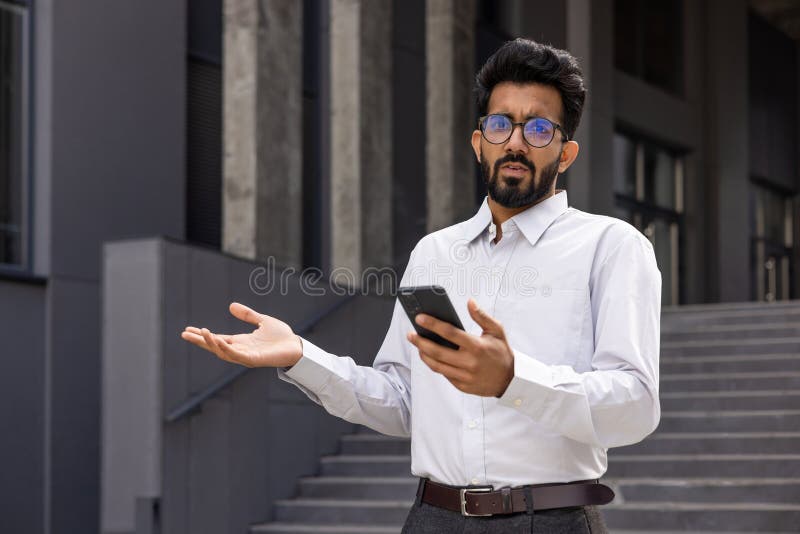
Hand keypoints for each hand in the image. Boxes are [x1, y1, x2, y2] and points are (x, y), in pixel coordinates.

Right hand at [180, 302, 302, 367]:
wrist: (296, 346)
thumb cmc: (281, 336)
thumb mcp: (261, 321)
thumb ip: (247, 315)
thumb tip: (231, 306)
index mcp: (241, 342)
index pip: (217, 339)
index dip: (203, 335)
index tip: (189, 329)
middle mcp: (240, 350)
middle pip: (215, 346)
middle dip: (200, 341)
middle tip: (184, 334)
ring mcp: (246, 356)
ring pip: (222, 352)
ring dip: (210, 343)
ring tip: (200, 332)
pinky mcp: (254, 360)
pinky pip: (236, 355)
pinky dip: (225, 348)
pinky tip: (217, 340)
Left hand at [406, 298, 513, 396]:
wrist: (510, 380)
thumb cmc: (502, 352)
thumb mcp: (496, 331)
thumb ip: (482, 316)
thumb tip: (470, 302)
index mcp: (477, 346)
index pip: (449, 333)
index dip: (432, 324)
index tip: (420, 318)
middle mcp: (469, 362)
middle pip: (437, 351)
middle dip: (420, 342)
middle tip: (410, 334)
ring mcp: (465, 376)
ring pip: (437, 365)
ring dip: (424, 355)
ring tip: (417, 345)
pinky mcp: (462, 386)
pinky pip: (444, 375)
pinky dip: (435, 364)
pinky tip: (429, 356)